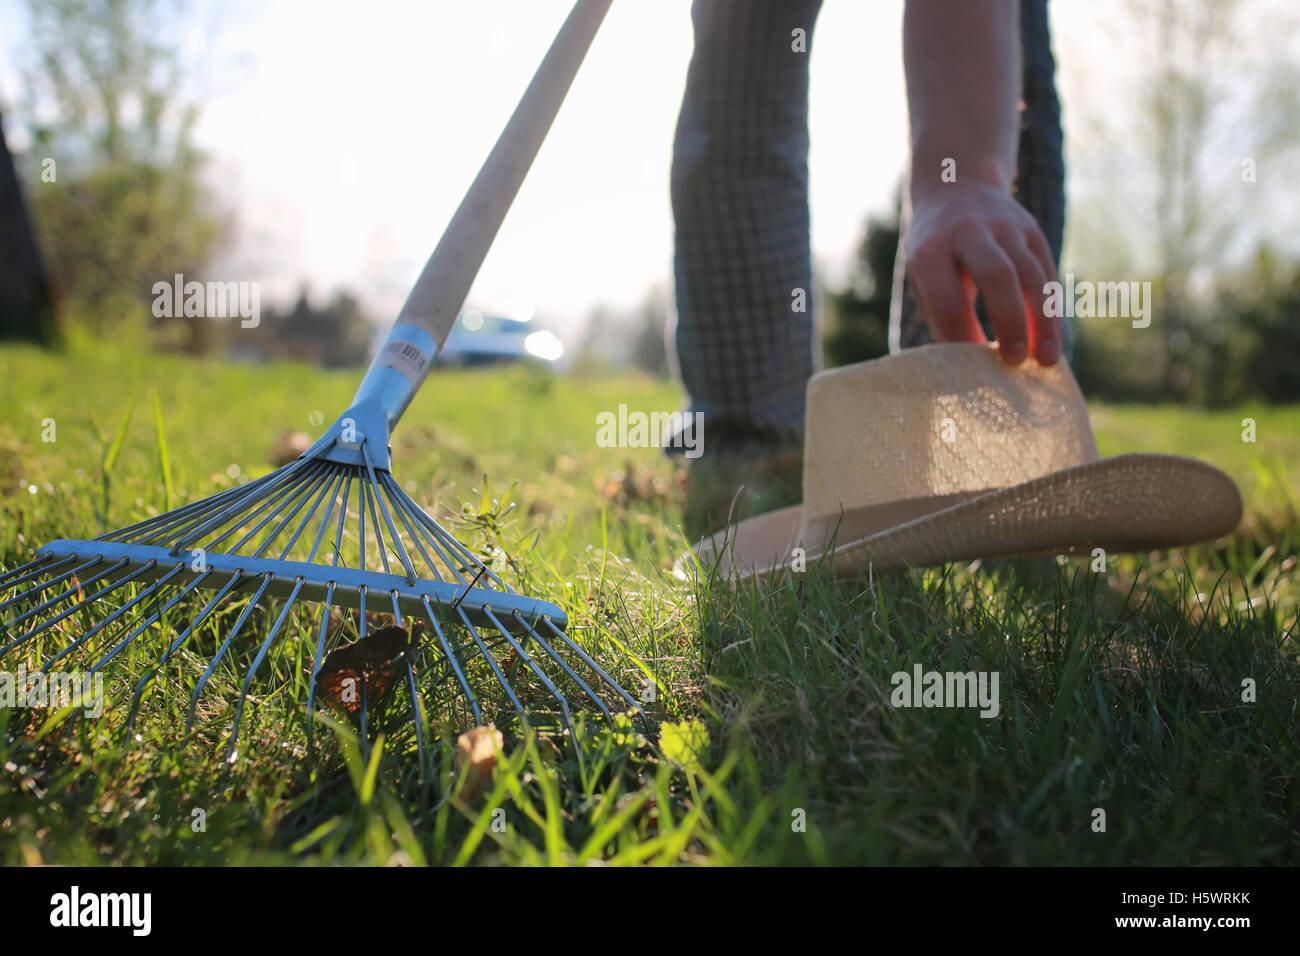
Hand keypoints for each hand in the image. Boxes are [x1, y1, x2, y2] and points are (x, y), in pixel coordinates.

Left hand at [905, 180, 1060, 365]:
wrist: (956, 188)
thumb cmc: (935, 252)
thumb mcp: (922, 276)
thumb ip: (941, 314)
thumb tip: (967, 368)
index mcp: (930, 249)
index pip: (949, 298)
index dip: (962, 336)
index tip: (972, 369)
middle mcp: (970, 232)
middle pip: (998, 276)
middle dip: (1009, 322)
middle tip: (1013, 361)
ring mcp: (1006, 228)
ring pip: (1032, 275)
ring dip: (1042, 322)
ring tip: (1046, 361)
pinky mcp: (1032, 232)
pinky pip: (1047, 274)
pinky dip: (1051, 311)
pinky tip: (1052, 341)